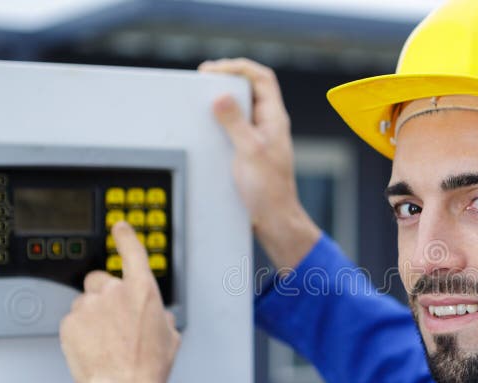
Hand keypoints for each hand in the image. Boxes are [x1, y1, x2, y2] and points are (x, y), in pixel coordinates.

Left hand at [60, 221, 180, 382]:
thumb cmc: (149, 367)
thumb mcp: (170, 338)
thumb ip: (162, 318)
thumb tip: (160, 318)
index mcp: (143, 291)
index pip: (133, 252)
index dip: (126, 237)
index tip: (120, 227)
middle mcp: (114, 292)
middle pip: (100, 281)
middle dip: (104, 296)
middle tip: (112, 320)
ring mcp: (89, 307)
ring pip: (85, 304)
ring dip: (92, 317)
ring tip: (104, 342)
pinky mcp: (69, 324)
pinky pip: (72, 322)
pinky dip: (79, 333)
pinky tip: (92, 349)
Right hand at [198, 57, 320, 269]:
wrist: (274, 219)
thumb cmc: (269, 190)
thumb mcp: (249, 152)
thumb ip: (235, 123)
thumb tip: (220, 97)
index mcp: (275, 119)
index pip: (262, 78)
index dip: (238, 68)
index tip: (214, 70)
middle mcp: (269, 124)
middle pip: (250, 88)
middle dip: (227, 79)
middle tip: (204, 79)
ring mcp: (260, 137)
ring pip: (242, 107)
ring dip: (223, 100)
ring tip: (203, 98)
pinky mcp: (250, 150)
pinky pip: (235, 126)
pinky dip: (221, 120)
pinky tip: (208, 125)